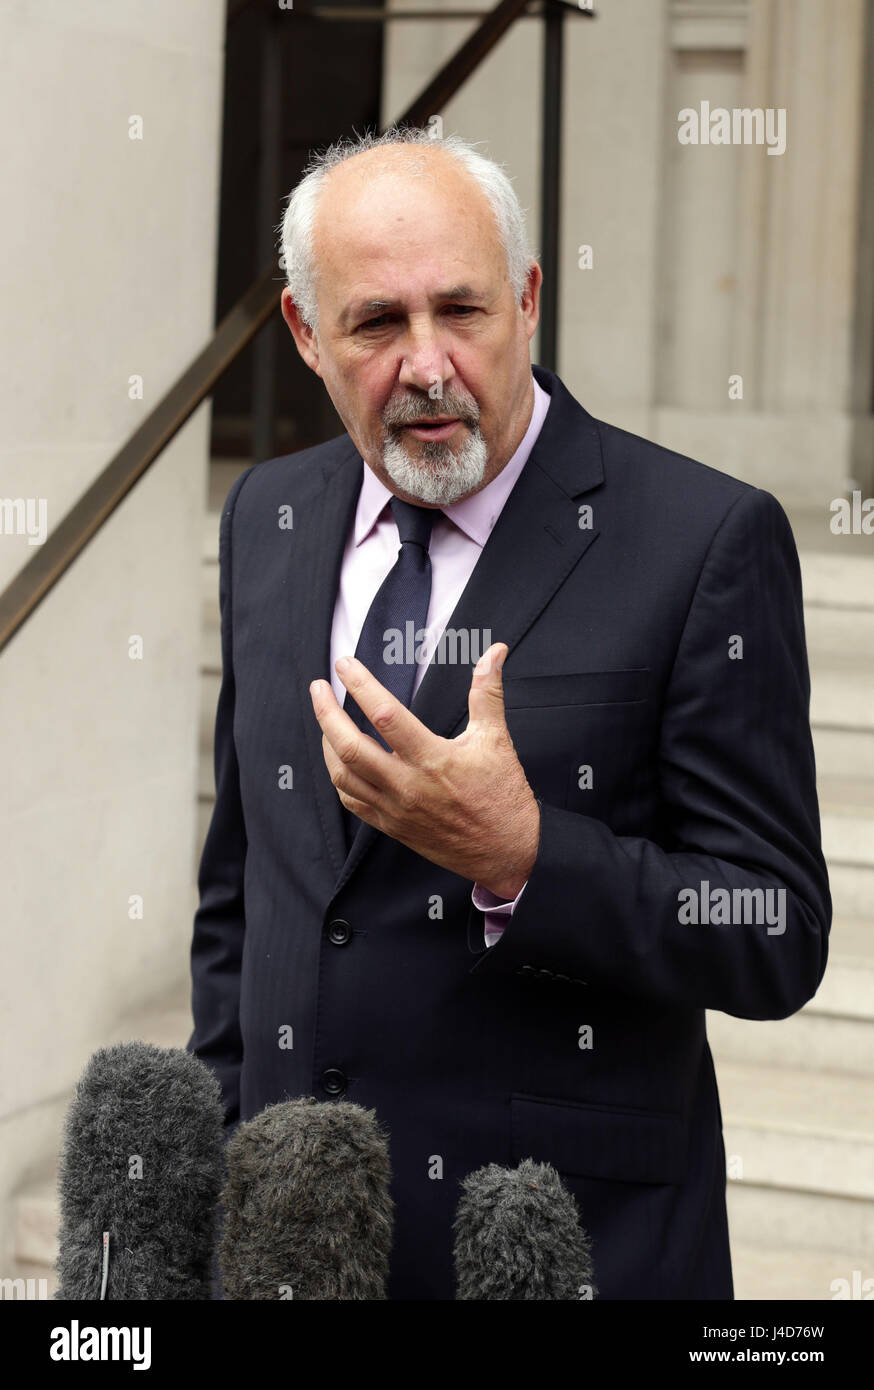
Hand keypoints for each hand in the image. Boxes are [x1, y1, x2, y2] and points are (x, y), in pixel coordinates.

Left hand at [309, 642, 539, 896]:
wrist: (506, 852)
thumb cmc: (502, 795)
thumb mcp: (496, 739)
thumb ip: (487, 692)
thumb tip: (494, 652)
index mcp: (433, 759)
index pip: (385, 715)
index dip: (361, 686)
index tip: (345, 665)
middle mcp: (408, 785)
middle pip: (350, 747)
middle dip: (326, 713)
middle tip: (317, 688)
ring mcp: (395, 809)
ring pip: (343, 776)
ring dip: (327, 744)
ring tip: (326, 720)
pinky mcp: (391, 826)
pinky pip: (352, 801)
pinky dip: (339, 777)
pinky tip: (340, 760)